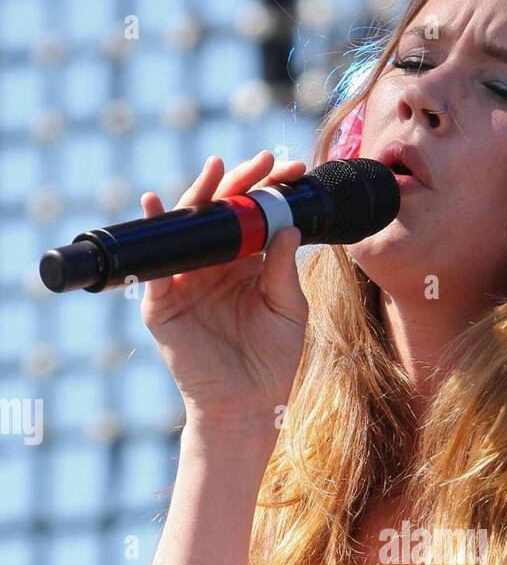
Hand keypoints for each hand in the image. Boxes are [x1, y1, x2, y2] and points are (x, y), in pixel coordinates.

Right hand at [139, 150, 309, 436]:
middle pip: (222, 213)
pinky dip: (155, 231)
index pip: (255, 217)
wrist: (247, 405)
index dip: (270, 191)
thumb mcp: (288, 308)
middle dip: (240, 183)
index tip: (293, 169)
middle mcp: (215, 265)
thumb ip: (284, 268)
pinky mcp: (162, 302)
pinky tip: (158, 204)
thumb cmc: (272, 360)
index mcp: (247, 265)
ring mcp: (186, 281)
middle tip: (261, 160)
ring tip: (217, 169)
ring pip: (189, 228)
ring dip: (200, 195)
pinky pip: (155, 263)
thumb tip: (289, 224)